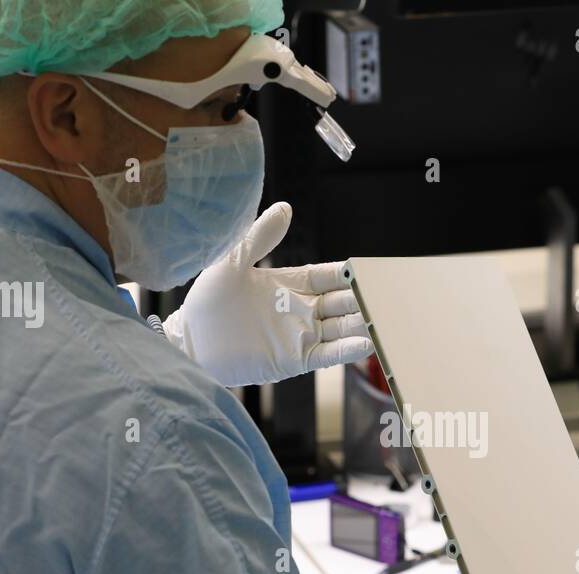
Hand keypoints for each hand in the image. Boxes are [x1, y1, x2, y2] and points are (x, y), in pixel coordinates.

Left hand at [163, 202, 372, 386]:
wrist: (189, 343)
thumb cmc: (206, 302)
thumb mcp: (232, 261)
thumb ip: (260, 237)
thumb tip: (285, 207)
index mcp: (288, 284)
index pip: (328, 277)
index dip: (349, 276)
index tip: (369, 271)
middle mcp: (299, 310)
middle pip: (341, 303)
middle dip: (364, 300)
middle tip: (389, 297)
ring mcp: (299, 336)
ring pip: (341, 329)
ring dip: (363, 324)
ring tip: (385, 321)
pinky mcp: (294, 361)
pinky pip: (328, 355)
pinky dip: (348, 350)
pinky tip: (368, 342)